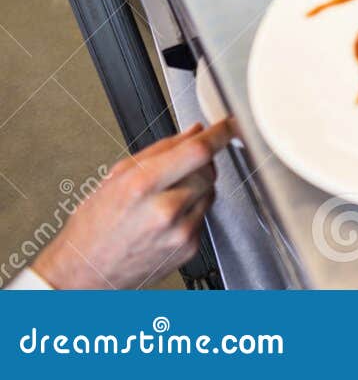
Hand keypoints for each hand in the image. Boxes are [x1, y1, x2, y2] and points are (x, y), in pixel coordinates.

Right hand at [33, 121, 233, 288]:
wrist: (84, 274)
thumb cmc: (93, 227)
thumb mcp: (116, 178)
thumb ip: (161, 150)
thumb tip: (194, 131)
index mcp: (141, 186)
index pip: (197, 151)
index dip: (220, 134)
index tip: (230, 124)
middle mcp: (164, 211)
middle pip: (208, 170)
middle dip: (200, 162)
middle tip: (178, 168)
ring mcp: (180, 232)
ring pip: (210, 191)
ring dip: (196, 186)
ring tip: (164, 197)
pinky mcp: (189, 248)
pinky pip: (205, 215)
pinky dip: (192, 209)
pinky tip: (167, 218)